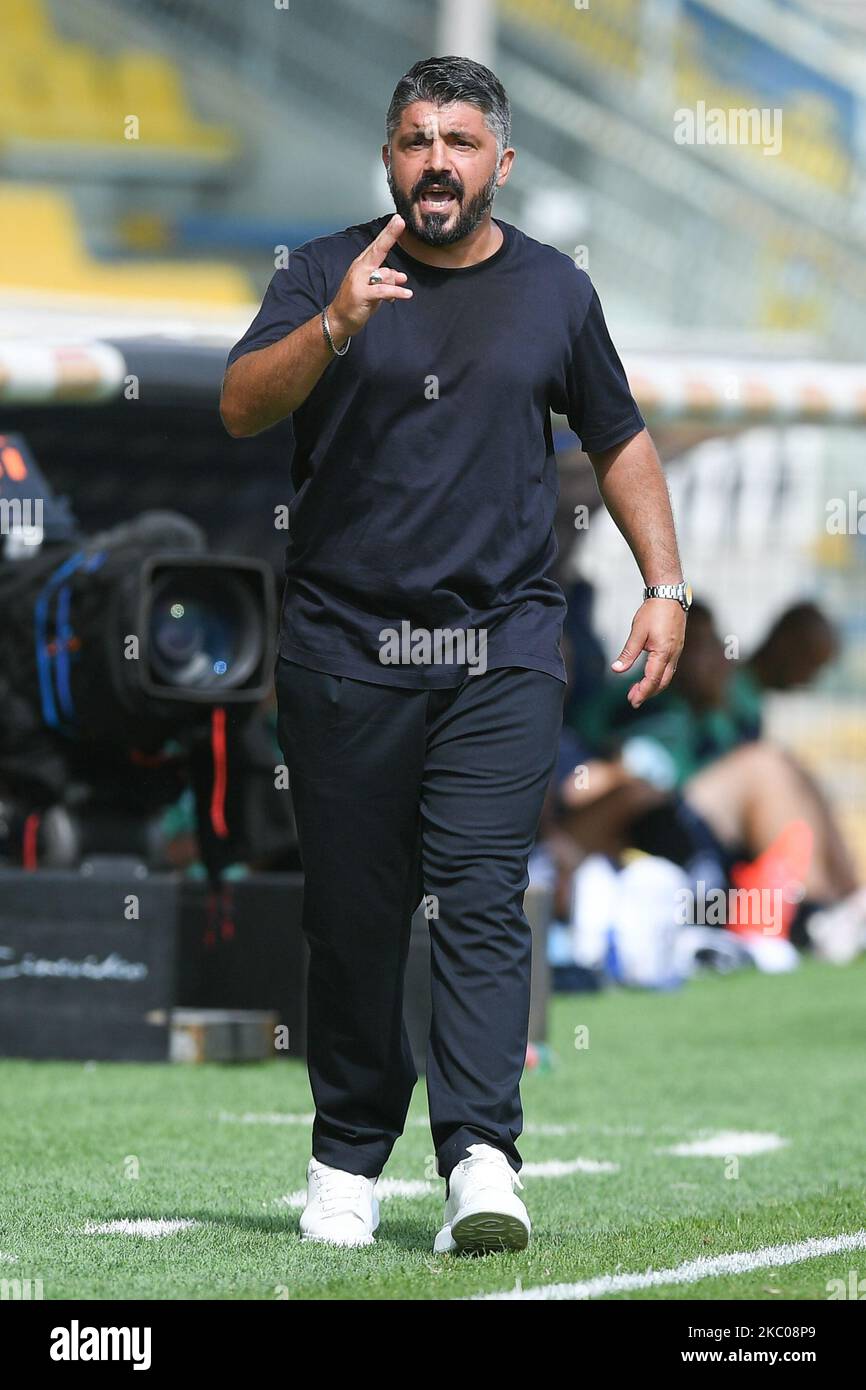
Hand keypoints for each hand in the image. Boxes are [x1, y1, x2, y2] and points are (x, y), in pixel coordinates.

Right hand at [327, 214, 412, 341]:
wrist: (339, 319)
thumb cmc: (356, 302)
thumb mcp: (375, 289)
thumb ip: (387, 280)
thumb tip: (402, 276)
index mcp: (363, 264)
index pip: (377, 246)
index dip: (388, 233)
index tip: (398, 219)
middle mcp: (360, 269)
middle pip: (378, 249)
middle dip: (389, 235)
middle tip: (400, 221)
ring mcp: (360, 281)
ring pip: (385, 274)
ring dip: (395, 284)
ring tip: (397, 293)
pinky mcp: (362, 294)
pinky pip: (384, 290)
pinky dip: (396, 292)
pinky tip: (406, 294)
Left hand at [612, 598, 685, 707]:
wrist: (669, 595)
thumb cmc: (653, 611)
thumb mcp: (637, 632)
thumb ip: (628, 653)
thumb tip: (616, 670)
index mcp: (663, 653)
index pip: (652, 679)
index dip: (642, 692)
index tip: (632, 701)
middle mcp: (673, 655)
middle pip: (662, 682)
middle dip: (647, 693)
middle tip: (632, 700)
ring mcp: (677, 651)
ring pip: (667, 676)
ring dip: (653, 686)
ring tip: (638, 690)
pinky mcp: (677, 647)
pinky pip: (670, 668)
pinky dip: (659, 677)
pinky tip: (650, 676)